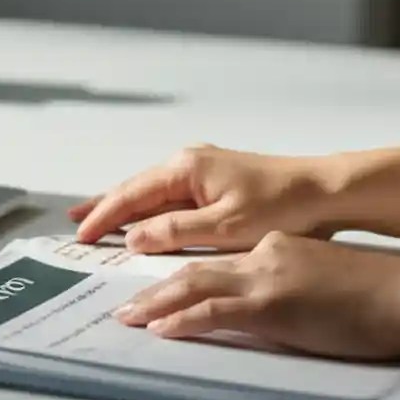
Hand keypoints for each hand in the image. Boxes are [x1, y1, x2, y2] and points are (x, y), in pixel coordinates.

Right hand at [71, 145, 334, 252]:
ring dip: (124, 208)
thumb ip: (174, 232)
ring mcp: (203, 169)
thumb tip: (132, 237)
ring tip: (95, 217)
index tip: (81, 235)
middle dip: (104, 207)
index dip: (103, 216)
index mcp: (185, 168)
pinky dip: (149, 208)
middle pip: (135, 188)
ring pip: (151, 192)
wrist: (325, 191)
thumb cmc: (280, 207)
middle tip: (74, 221)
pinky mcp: (216, 181)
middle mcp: (189, 162)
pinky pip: (170, 196)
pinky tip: (143, 217)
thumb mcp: (224, 227)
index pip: (131, 195)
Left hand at [115, 232, 399, 361]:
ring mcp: (264, 277)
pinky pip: (213, 310)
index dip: (182, 273)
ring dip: (155, 304)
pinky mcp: (270, 304)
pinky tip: (161, 330)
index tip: (158, 288)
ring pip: (193, 285)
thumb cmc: (375, 295)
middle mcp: (263, 255)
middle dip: (154, 287)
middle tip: (124, 306)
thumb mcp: (321, 281)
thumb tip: (269, 307)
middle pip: (194, 268)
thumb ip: (288, 286)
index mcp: (276, 247)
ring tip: (128, 318)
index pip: (217, 260)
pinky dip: (183, 319)